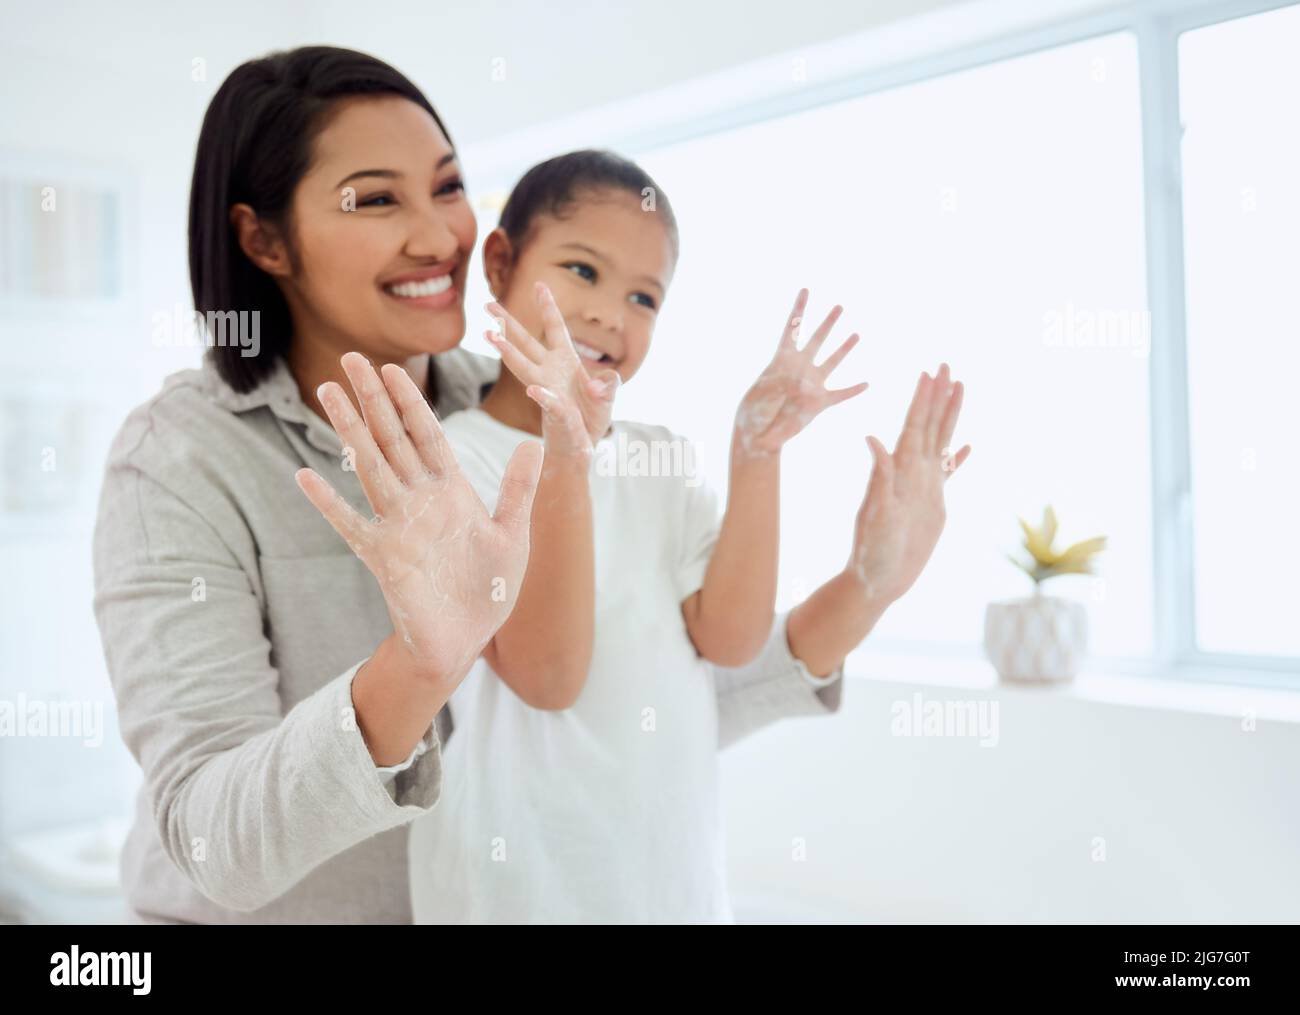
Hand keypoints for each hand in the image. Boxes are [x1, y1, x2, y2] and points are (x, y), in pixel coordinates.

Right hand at [294, 352, 543, 684]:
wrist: (467, 640)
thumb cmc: (490, 589)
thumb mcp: (513, 534)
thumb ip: (518, 491)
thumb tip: (533, 445)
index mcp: (452, 491)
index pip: (427, 434)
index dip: (410, 401)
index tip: (392, 367)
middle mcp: (420, 500)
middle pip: (391, 438)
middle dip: (372, 398)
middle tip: (350, 359)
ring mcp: (397, 525)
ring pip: (368, 466)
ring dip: (349, 430)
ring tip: (327, 393)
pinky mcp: (382, 556)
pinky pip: (350, 523)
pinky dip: (327, 502)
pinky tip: (304, 476)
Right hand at [485, 282, 619, 456]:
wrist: (580, 447)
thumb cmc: (591, 418)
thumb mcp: (607, 396)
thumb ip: (609, 384)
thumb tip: (600, 383)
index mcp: (565, 361)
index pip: (555, 328)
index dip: (547, 307)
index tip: (539, 284)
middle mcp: (550, 372)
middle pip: (526, 342)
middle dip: (507, 324)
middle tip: (488, 305)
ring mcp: (549, 391)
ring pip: (525, 368)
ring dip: (509, 353)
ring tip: (491, 337)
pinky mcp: (555, 413)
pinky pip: (549, 403)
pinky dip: (543, 397)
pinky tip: (534, 392)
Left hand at [733, 288, 868, 457]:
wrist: (760, 432)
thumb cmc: (755, 415)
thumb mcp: (762, 401)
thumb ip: (779, 393)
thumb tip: (792, 404)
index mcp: (783, 362)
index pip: (792, 329)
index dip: (799, 309)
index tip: (805, 289)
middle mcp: (799, 369)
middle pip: (816, 339)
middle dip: (828, 323)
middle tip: (839, 306)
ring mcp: (810, 384)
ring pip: (831, 362)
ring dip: (844, 348)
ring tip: (856, 334)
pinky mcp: (819, 403)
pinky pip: (840, 395)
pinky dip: (853, 390)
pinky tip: (866, 384)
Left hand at [848, 362, 970, 603]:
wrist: (877, 580)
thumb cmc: (871, 550)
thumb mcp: (875, 513)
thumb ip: (878, 477)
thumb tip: (871, 439)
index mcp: (898, 471)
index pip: (912, 426)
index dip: (922, 400)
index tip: (930, 372)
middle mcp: (910, 472)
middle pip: (928, 425)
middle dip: (938, 396)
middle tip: (947, 366)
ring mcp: (923, 486)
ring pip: (940, 441)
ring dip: (949, 416)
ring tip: (959, 390)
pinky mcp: (933, 504)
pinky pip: (949, 474)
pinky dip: (959, 458)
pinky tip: (968, 446)